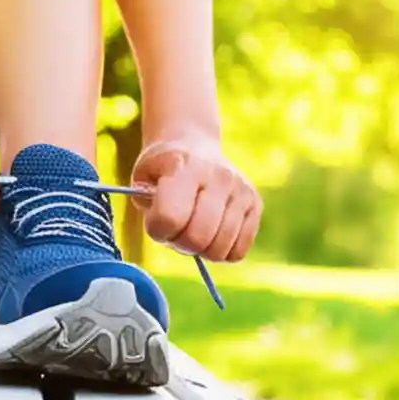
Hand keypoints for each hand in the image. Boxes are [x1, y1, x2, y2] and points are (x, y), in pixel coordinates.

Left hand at [131, 136, 261, 261]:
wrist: (195, 147)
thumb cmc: (163, 170)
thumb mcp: (143, 179)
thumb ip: (148, 205)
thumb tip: (168, 227)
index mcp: (185, 168)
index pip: (169, 218)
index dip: (157, 229)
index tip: (155, 219)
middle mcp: (220, 177)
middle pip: (197, 238)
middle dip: (180, 243)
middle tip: (175, 229)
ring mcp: (242, 191)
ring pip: (219, 249)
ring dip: (200, 249)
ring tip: (193, 228)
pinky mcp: (256, 204)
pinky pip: (238, 251)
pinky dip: (221, 252)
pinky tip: (212, 233)